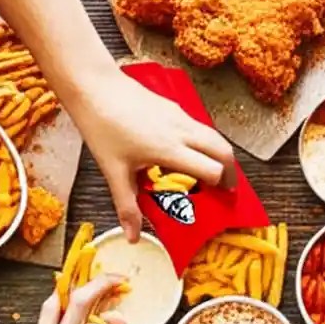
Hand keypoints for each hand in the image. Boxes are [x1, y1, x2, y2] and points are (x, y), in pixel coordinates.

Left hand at [69, 72, 236, 241]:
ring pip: (214, 135)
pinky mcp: (173, 106)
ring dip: (220, 154)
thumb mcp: (114, 171)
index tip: (221, 199)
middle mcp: (182, 131)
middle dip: (230, 170)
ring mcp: (180, 115)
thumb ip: (127, 206)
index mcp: (170, 149)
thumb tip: (133, 237)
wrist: (94, 86)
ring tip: (212, 170)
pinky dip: (205, 141)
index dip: (221, 185)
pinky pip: (200, 126)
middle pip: (223, 150)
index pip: (212, 169)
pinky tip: (187, 151)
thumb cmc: (102, 127)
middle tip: (226, 187)